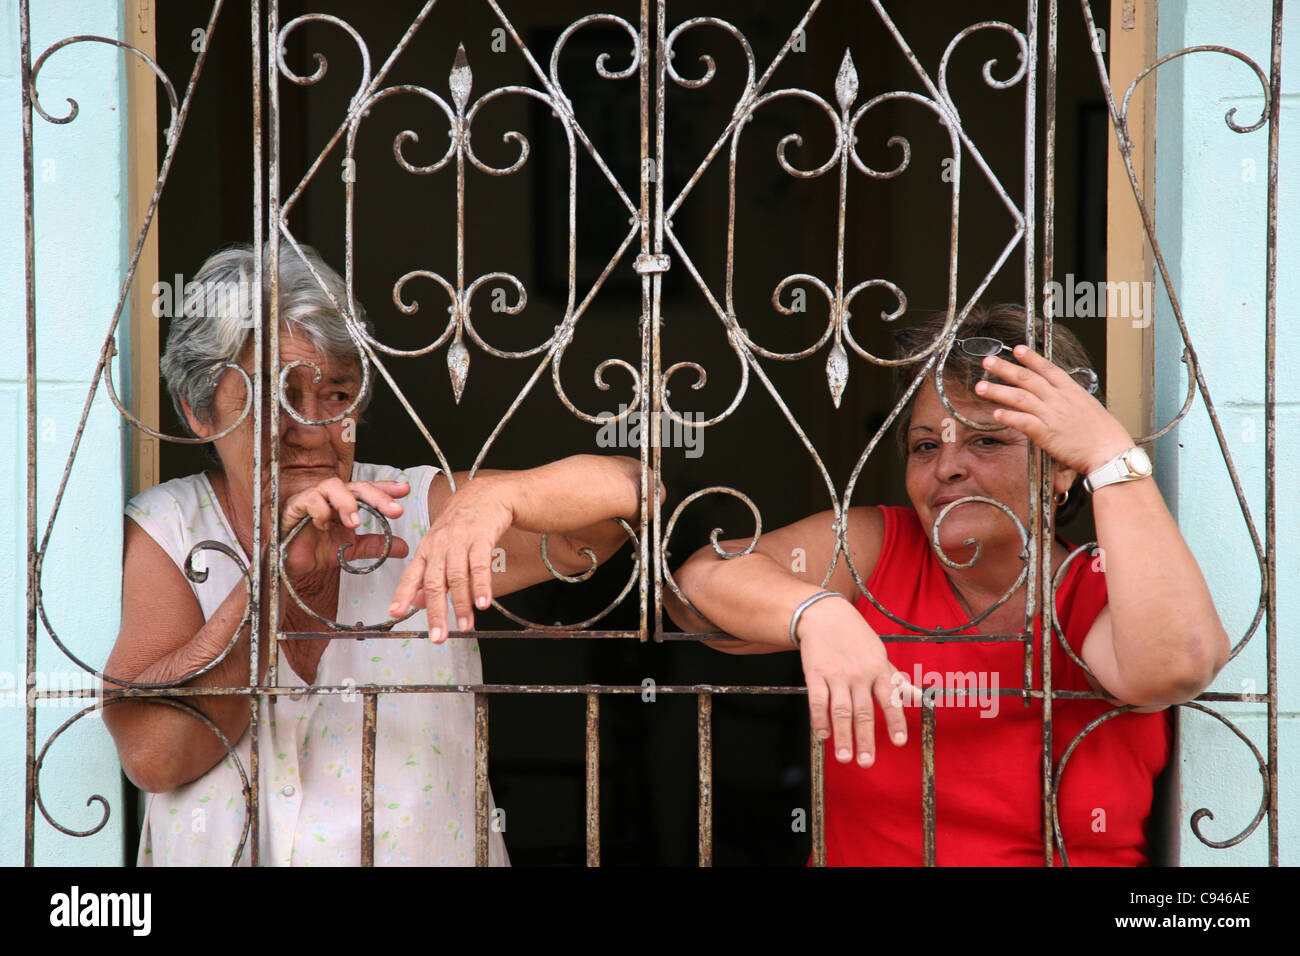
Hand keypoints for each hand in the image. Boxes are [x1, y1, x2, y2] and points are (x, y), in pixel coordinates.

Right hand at [279, 478, 410, 587]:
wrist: (290, 565)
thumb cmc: (316, 550)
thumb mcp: (351, 549)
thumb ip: (375, 545)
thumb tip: (404, 548)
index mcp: (346, 504)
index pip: (368, 491)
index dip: (386, 488)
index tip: (405, 490)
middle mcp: (332, 497)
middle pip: (357, 486)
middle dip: (378, 496)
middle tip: (394, 510)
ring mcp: (313, 499)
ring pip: (333, 485)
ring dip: (347, 503)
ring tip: (355, 522)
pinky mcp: (295, 506)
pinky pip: (310, 499)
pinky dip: (320, 511)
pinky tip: (324, 525)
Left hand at [388, 476, 513, 642]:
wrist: (486, 495)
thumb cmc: (462, 524)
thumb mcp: (441, 546)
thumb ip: (430, 576)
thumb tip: (418, 604)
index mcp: (427, 548)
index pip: (412, 574)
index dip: (403, 594)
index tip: (395, 613)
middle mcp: (440, 545)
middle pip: (435, 581)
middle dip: (435, 612)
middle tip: (438, 636)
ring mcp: (461, 540)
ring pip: (457, 576)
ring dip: (461, 604)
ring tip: (465, 626)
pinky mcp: (482, 537)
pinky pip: (480, 565)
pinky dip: (482, 586)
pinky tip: (483, 603)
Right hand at [797, 596, 921, 766]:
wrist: (825, 615)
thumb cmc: (857, 638)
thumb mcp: (881, 656)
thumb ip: (899, 682)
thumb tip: (924, 698)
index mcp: (878, 671)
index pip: (890, 699)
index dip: (895, 721)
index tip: (898, 742)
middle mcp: (859, 675)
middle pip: (863, 711)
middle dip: (865, 739)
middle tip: (866, 763)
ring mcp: (836, 675)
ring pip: (840, 710)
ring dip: (843, 735)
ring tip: (844, 758)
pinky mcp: (815, 673)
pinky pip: (818, 700)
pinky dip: (820, 719)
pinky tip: (823, 735)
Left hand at [973, 345, 1134, 474]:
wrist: (1111, 453)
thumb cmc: (1104, 435)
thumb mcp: (1089, 409)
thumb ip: (1071, 402)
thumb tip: (1059, 400)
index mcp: (1072, 391)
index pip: (1047, 369)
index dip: (1030, 358)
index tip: (1016, 349)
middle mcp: (1060, 399)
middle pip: (1027, 379)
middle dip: (1004, 369)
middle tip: (987, 361)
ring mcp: (1052, 415)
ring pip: (1020, 397)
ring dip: (998, 391)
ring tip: (980, 387)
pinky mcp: (1047, 434)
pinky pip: (1023, 422)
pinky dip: (1009, 416)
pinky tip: (996, 413)